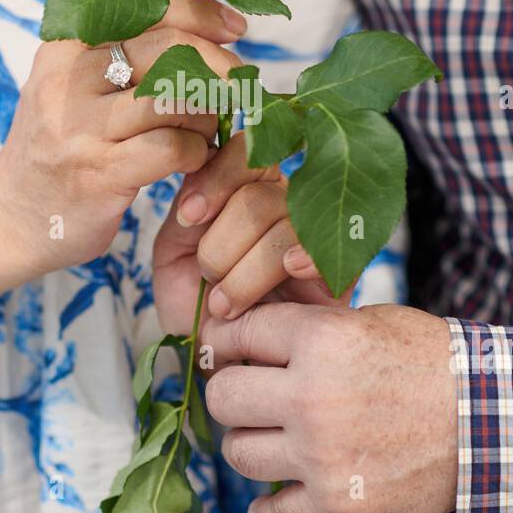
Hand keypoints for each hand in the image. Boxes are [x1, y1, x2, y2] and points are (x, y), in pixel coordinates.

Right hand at [0, 0, 244, 282]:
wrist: (6, 221)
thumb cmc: (58, 150)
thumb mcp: (73, 88)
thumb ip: (123, 56)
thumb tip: (203, 27)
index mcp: (66, 46)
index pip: (147, 8)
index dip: (202, 13)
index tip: (236, 28)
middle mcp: (69, 78)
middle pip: (170, 47)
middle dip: (220, 65)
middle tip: (240, 88)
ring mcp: (82, 126)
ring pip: (176, 96)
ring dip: (209, 114)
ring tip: (208, 130)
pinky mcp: (100, 172)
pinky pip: (174, 147)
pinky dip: (198, 153)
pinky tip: (192, 162)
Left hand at [153, 132, 352, 336]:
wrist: (217, 359)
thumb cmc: (194, 302)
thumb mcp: (174, 249)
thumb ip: (189, 204)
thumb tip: (201, 164)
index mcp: (248, 186)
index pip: (245, 152)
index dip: (215, 180)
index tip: (189, 217)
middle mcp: (286, 203)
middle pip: (259, 196)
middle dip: (221, 245)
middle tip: (207, 280)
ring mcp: (316, 235)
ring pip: (284, 227)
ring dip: (244, 273)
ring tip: (225, 306)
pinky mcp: (338, 271)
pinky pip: (326, 250)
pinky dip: (304, 258)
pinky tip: (287, 273)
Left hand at [202, 302, 456, 512]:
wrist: (493, 422)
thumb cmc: (433, 362)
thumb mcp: (369, 320)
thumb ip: (308, 328)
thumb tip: (247, 337)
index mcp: (320, 339)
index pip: (237, 334)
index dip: (227, 341)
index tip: (228, 350)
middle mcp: (311, 396)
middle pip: (223, 397)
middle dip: (232, 394)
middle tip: (249, 398)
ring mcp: (321, 454)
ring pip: (238, 452)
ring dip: (250, 445)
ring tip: (272, 441)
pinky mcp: (337, 504)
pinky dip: (268, 510)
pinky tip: (275, 498)